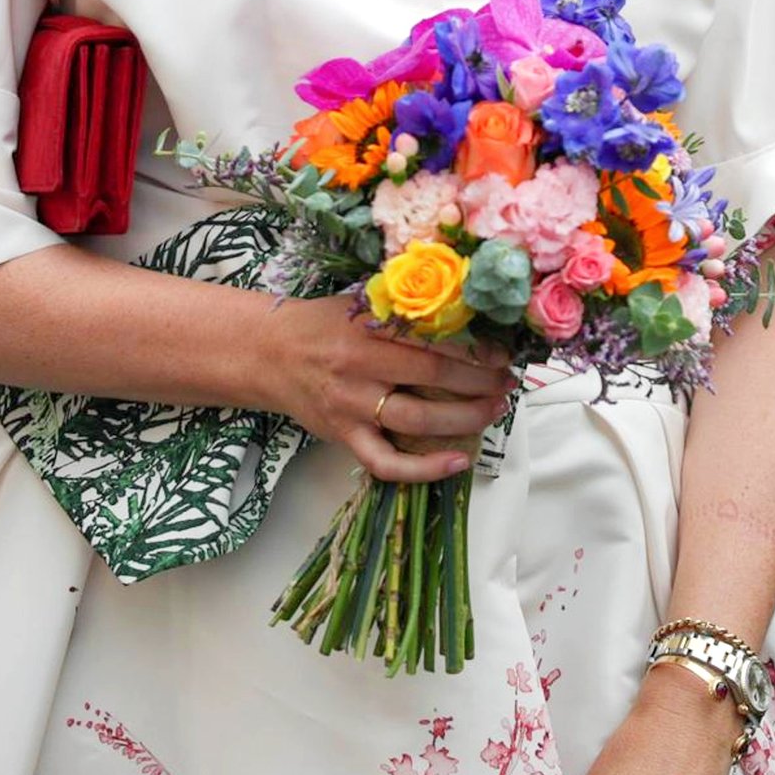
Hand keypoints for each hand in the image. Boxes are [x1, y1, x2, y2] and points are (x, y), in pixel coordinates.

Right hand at [253, 293, 513, 482]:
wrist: (268, 354)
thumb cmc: (320, 325)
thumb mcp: (359, 305)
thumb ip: (402, 309)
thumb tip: (463, 311)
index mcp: (367, 328)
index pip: (432, 339)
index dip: (474, 348)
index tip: (502, 353)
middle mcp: (359, 368)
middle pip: (433, 377)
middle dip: (479, 382)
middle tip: (506, 382)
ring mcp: (352, 407)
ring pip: (418, 420)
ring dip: (465, 418)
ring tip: (493, 410)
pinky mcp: (344, 437)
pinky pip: (386, 463)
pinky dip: (425, 469)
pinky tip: (458, 461)